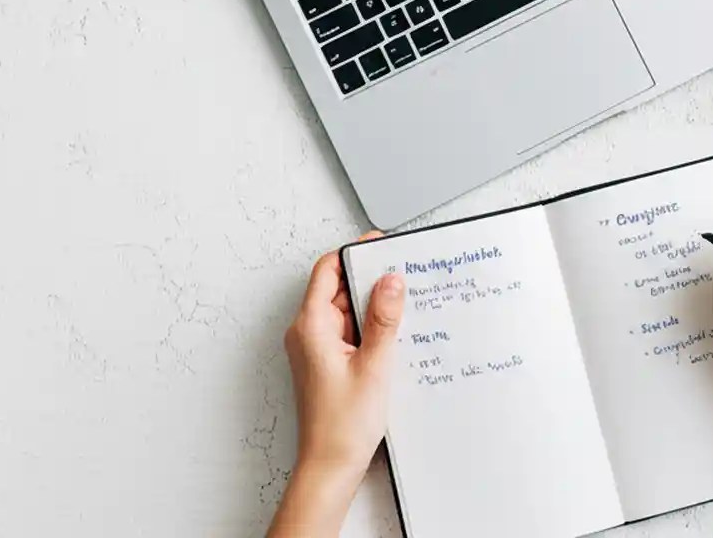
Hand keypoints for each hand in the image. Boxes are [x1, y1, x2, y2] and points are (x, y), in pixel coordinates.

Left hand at [285, 233, 405, 473]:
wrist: (330, 466)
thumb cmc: (343, 425)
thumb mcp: (374, 364)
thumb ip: (384, 318)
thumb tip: (391, 280)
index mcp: (311, 326)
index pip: (328, 270)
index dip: (355, 253)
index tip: (382, 246)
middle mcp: (307, 333)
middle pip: (338, 288)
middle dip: (371, 280)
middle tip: (405, 275)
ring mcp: (316, 348)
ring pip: (346, 311)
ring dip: (373, 307)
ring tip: (406, 307)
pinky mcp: (327, 362)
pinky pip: (349, 332)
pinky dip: (370, 328)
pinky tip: (394, 335)